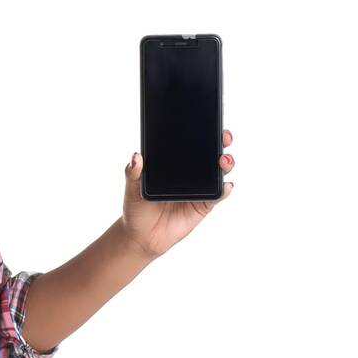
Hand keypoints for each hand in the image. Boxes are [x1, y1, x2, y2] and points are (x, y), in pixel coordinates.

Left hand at [119, 129, 235, 259]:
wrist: (142, 236)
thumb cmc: (137, 209)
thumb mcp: (132, 188)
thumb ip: (133, 173)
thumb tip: (136, 156)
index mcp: (173, 163)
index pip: (190, 143)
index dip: (201, 131)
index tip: (208, 121)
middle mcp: (190, 172)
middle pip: (210, 153)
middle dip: (220, 142)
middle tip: (223, 136)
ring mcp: (199, 188)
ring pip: (218, 171)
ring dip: (226, 163)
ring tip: (224, 161)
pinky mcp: (203, 205)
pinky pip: (217, 195)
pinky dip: (224, 190)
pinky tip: (225, 186)